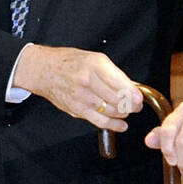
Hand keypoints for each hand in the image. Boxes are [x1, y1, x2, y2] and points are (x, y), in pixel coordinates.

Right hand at [13, 44, 142, 130]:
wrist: (42, 70)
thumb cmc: (68, 62)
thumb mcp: (93, 59)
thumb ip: (113, 73)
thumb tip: (132, 87)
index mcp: (94, 65)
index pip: (120, 83)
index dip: (133, 94)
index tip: (139, 98)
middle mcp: (87, 81)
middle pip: (118, 100)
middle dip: (131, 105)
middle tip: (135, 105)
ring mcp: (81, 97)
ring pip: (111, 111)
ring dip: (123, 113)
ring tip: (126, 110)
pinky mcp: (76, 109)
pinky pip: (99, 121)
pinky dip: (113, 125)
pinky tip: (121, 124)